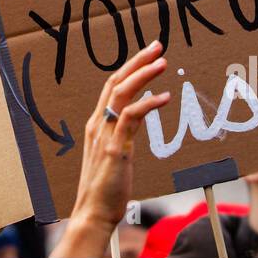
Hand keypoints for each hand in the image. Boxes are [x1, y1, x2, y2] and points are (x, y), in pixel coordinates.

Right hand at [51, 40, 169, 257]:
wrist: (93, 212)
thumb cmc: (106, 188)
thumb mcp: (114, 154)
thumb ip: (122, 133)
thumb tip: (137, 118)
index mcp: (97, 123)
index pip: (112, 85)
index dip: (130, 66)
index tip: (149, 53)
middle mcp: (98, 123)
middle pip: (116, 81)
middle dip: (137, 60)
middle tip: (158, 45)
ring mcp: (105, 134)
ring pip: (122, 92)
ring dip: (143, 74)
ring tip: (163, 62)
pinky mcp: (115, 147)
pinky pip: (131, 117)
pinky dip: (148, 103)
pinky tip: (164, 97)